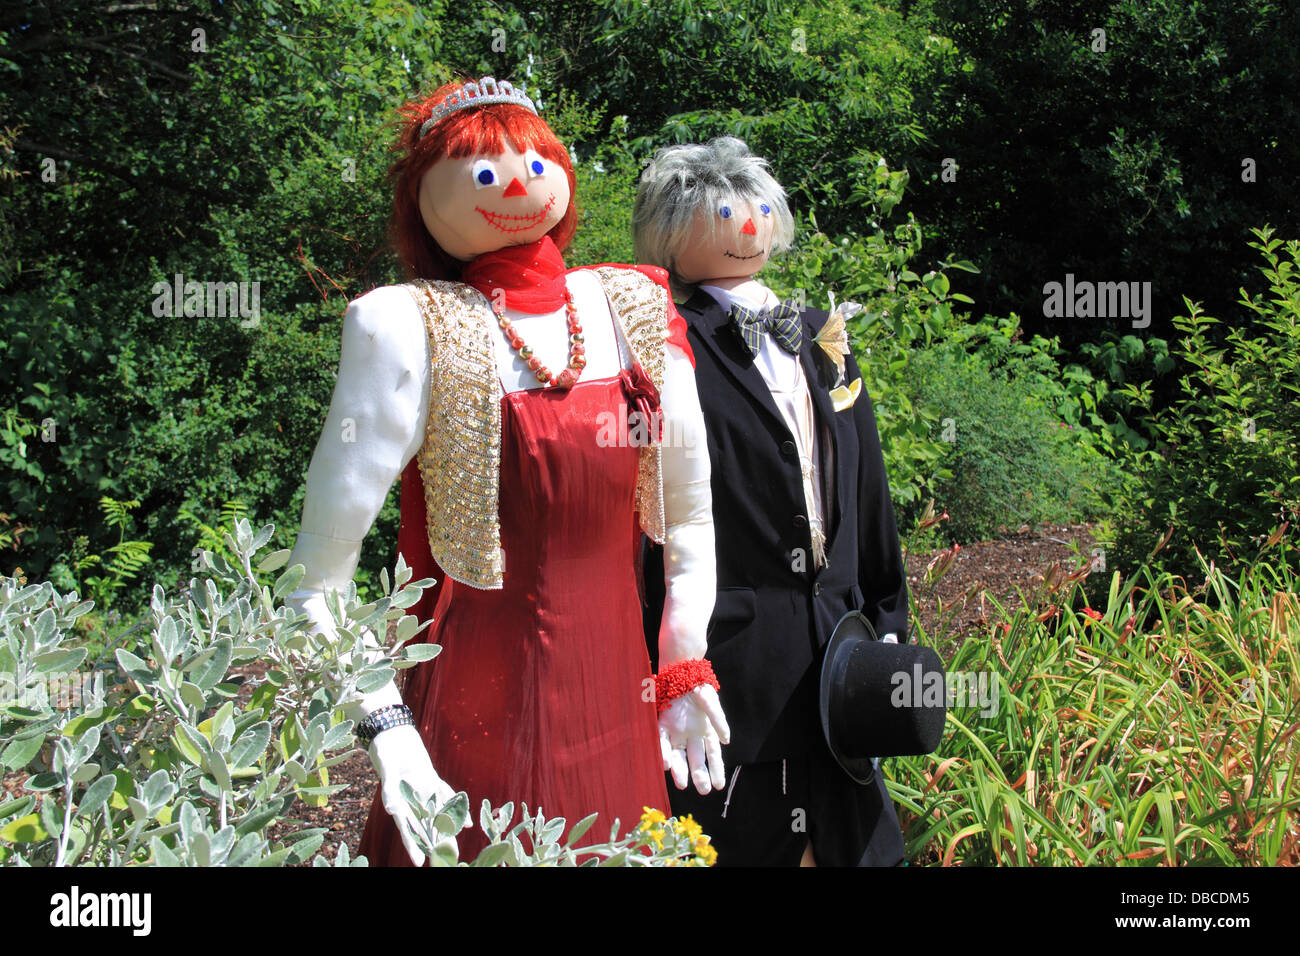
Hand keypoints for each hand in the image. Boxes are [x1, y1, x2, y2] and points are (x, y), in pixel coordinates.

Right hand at [369, 724, 458, 865]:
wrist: (393, 731)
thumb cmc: (385, 747)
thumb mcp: (386, 767)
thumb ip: (389, 788)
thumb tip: (392, 810)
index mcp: (398, 800)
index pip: (406, 827)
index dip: (413, 845)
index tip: (419, 861)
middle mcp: (411, 798)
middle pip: (424, 825)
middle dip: (434, 842)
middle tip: (446, 859)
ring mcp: (423, 789)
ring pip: (437, 813)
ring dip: (447, 829)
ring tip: (455, 848)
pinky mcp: (431, 779)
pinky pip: (446, 796)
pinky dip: (457, 807)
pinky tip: (467, 821)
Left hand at [658, 684, 730, 793]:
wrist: (682, 671)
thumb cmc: (699, 688)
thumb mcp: (712, 704)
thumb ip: (719, 721)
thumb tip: (727, 741)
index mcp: (705, 732)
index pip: (712, 756)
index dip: (716, 771)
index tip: (718, 786)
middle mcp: (691, 736)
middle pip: (695, 760)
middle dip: (699, 775)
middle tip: (702, 790)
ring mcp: (677, 732)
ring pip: (679, 756)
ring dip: (680, 771)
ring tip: (683, 785)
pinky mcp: (663, 724)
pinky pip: (662, 741)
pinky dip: (664, 753)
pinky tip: (666, 764)